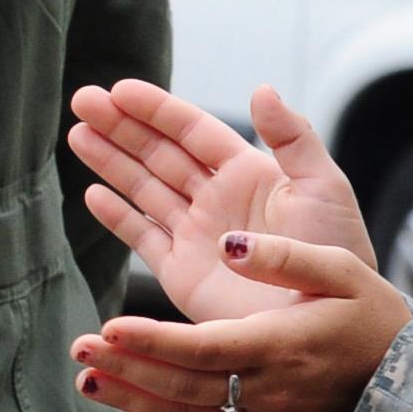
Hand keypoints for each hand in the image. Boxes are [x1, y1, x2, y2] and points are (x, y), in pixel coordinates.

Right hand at [68, 80, 371, 322]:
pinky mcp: (180, 272)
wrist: (325, 323)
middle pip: (158, 154)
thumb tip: (262, 88)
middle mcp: (216, 199)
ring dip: (110, 162)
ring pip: (143, 188)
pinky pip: (141, 238)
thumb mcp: (324, 188)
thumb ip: (293, 138)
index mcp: (249, 173)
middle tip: (83, 100)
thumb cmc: (335, 254)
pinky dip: (117, 216)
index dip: (156, 110)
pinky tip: (93, 195)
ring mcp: (195, 235)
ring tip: (77, 134)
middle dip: (120, 127)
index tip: (120, 90)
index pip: (193, 131)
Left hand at [71, 229, 412, 411]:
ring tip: (86, 379)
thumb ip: (284, 257)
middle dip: (128, 367)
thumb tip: (229, 242)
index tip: (107, 327)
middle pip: (184, 383)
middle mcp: (269, 392)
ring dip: (133, 400)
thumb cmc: (376, 316)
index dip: (153, 341)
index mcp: (282, 346)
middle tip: (76, 348)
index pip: (204, 349)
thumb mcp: (343, 271)